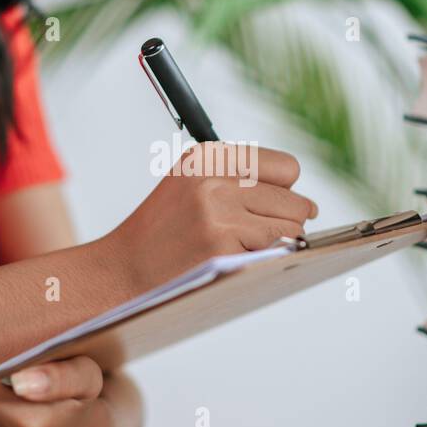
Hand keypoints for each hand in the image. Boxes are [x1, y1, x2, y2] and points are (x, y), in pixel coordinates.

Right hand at [104, 142, 317, 289]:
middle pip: (294, 198)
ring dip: (279, 242)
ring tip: (245, 247)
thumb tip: (304, 200)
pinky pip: (276, 251)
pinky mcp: (224, 246)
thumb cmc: (162, 232)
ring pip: (291, 226)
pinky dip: (265, 260)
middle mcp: (214, 179)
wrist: (123, 269)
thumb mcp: (191, 184)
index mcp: (208, 157)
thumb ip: (239, 179)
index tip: (275, 203)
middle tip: (261, 234)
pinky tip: (235, 260)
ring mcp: (220, 213)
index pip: (285, 166)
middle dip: (288, 219)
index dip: (286, 189)